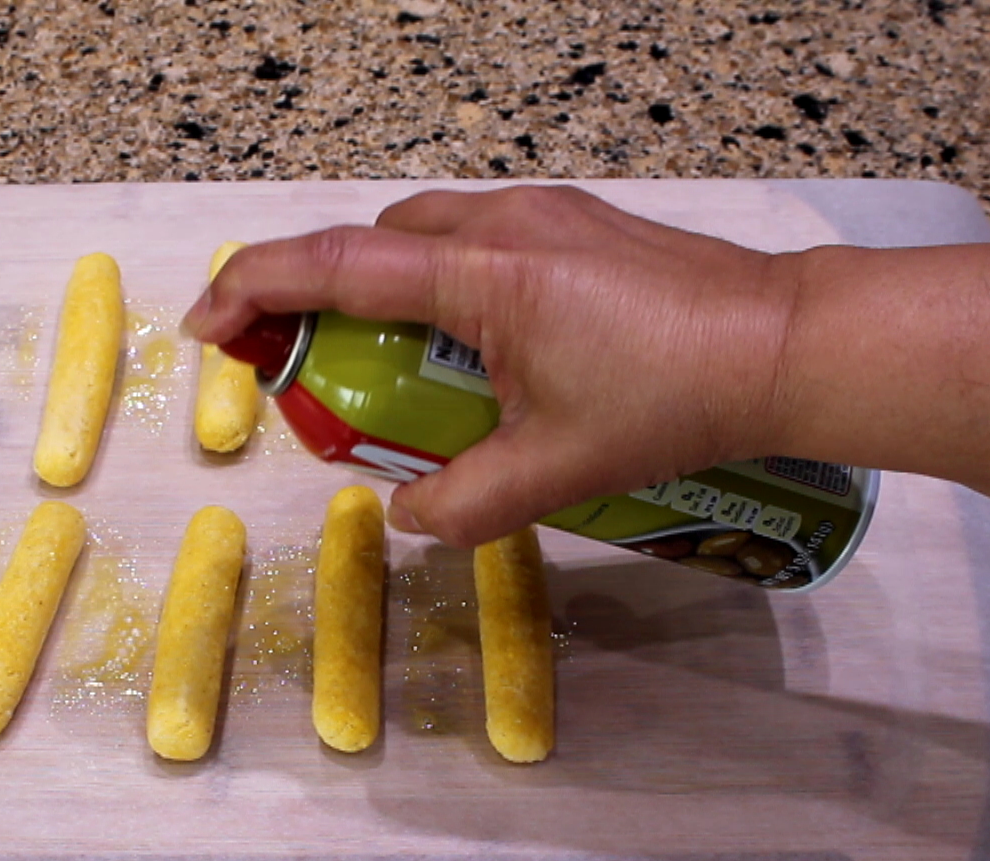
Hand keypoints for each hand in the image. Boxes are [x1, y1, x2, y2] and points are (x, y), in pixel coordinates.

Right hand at [180, 185, 803, 546]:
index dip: (253, 292)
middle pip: (370, 244)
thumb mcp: (555, 471)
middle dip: (314, 299)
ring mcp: (544, 215)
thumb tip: (405, 517)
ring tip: (386, 373)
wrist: (784, 346)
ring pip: (423, 237)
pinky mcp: (576, 226)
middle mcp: (503, 223)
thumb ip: (460, 503)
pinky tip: (467, 352)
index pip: (334, 267)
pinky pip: (474, 242)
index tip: (205, 328)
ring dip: (382, 294)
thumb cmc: (676, 398)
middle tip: (299, 371)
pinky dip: (438, 288)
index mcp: (484, 274)